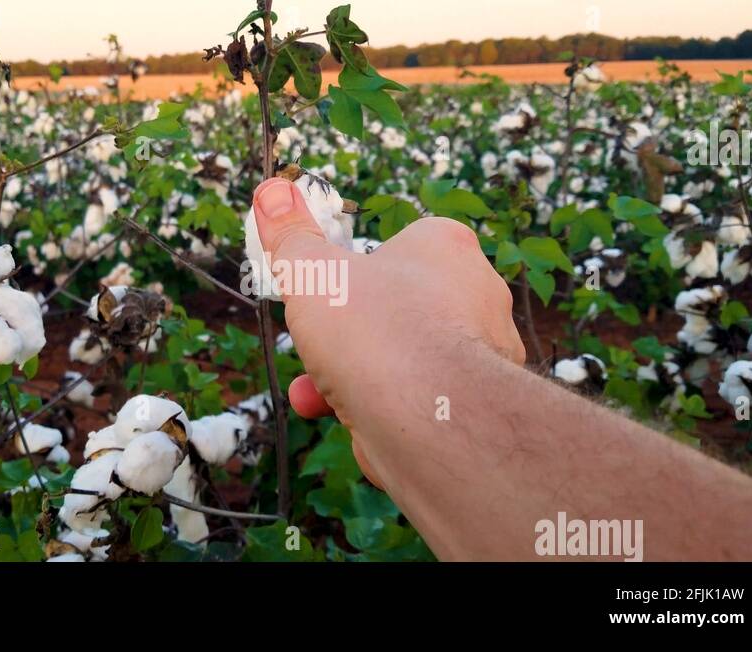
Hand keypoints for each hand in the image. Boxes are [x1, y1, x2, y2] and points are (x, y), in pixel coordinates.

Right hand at [251, 177, 524, 485]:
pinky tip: (335, 412)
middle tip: (315, 341)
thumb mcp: (313, 272)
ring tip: (312, 387)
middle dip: (345, 331)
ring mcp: (479, 354)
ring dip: (349, 371)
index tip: (322, 291)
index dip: (354, 271)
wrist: (427, 418)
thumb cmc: (374, 329)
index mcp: (447, 247)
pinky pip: (413, 396)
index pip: (400, 245)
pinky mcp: (469, 405)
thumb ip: (291, 235)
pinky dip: (373, 403)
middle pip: (396, 306)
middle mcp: (476, 295)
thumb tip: (272, 190)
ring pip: (402, 356)